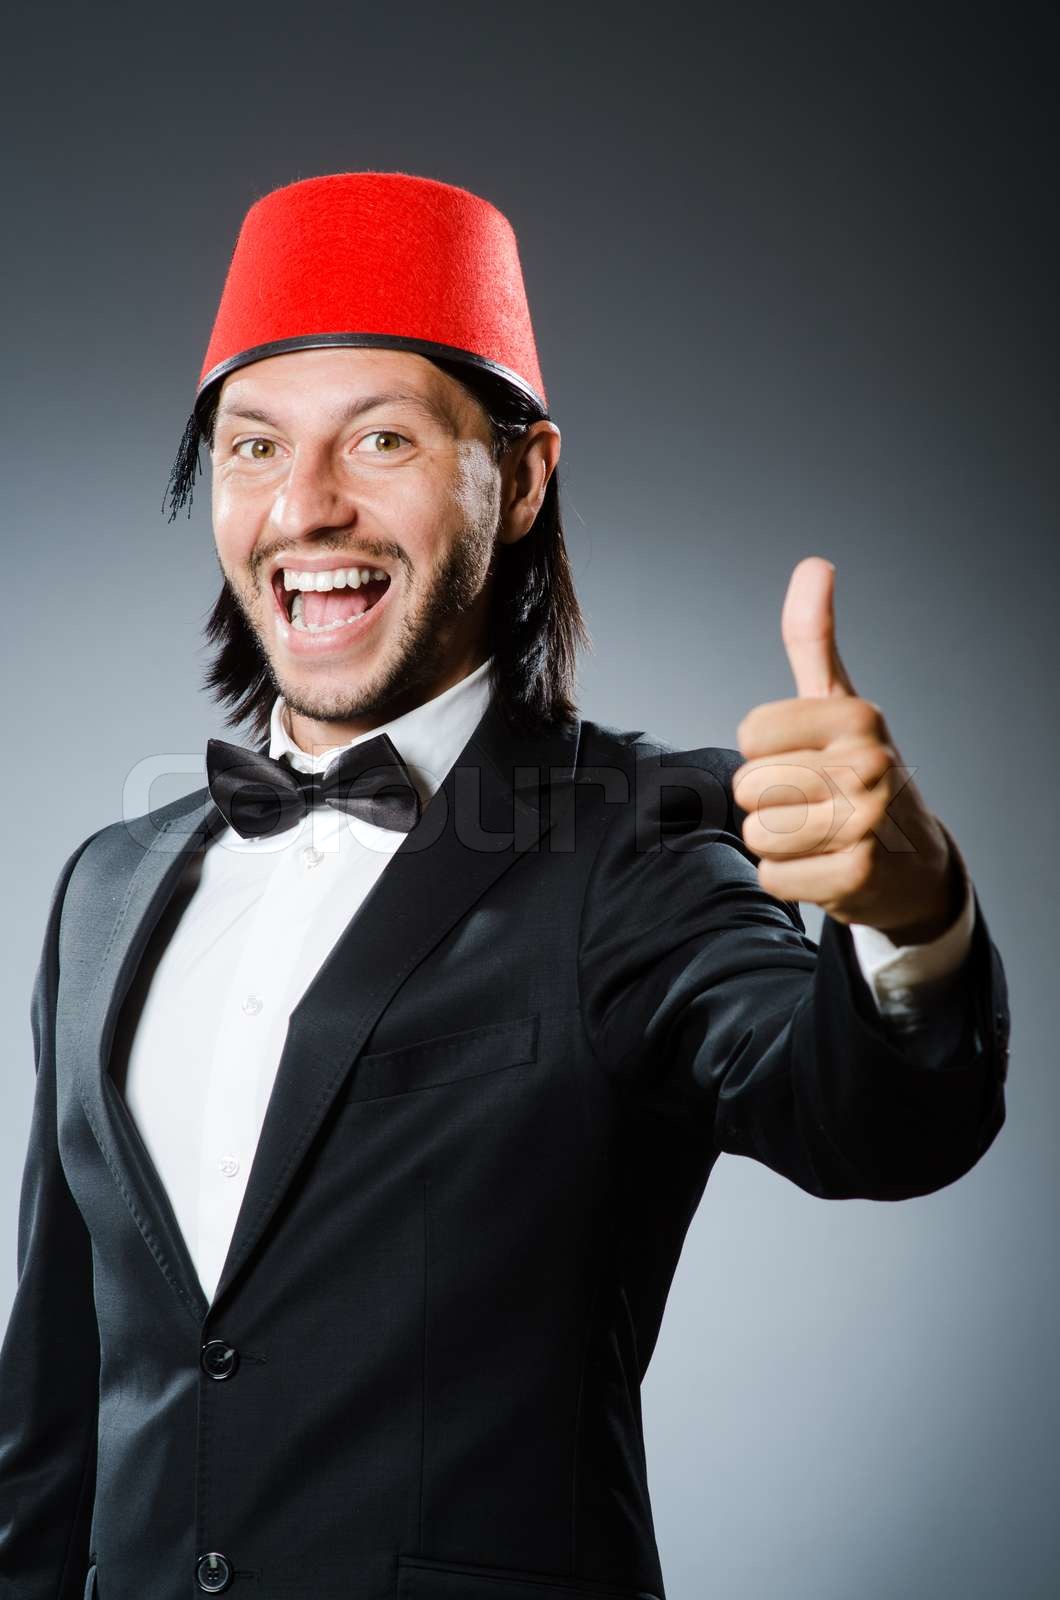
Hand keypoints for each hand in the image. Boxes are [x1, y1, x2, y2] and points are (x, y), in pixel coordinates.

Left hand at [731, 556, 959, 942]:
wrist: (912, 861)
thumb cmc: (860, 773)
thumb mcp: (838, 704)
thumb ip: (812, 639)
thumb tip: (814, 565)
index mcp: (858, 718)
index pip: (750, 735)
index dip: (764, 753)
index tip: (802, 758)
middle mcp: (870, 765)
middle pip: (749, 786)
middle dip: (767, 801)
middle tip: (811, 803)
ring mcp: (867, 822)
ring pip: (757, 833)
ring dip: (777, 841)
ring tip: (818, 834)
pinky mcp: (857, 875)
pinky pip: (773, 876)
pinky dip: (788, 877)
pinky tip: (825, 866)